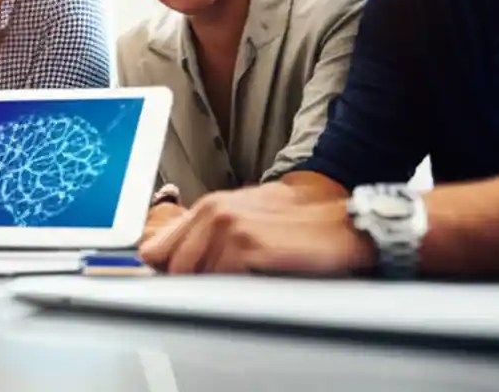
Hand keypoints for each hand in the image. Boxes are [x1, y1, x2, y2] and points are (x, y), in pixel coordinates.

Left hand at [139, 184, 374, 274]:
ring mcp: (228, 226)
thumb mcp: (245, 220)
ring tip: (244, 284)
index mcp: (208, 207)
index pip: (156, 248)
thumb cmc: (297, 226)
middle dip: (188, 285)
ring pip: (195, 276)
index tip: (174, 287)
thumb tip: (170, 264)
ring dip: (215, 288)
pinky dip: (233, 291)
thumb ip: (207, 237)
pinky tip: (255, 284)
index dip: (165, 272)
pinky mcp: (247, 244)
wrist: (342, 224)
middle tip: (217, 291)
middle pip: (172, 267)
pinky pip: (220, 281)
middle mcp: (213, 211)